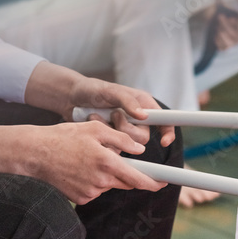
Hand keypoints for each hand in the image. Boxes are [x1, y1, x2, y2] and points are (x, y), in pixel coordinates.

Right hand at [0, 123, 168, 204]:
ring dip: (106, 176)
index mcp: (107, 162)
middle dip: (125, 172)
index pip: (138, 178)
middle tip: (110, 159)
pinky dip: (92, 182)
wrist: (33, 154)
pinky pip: (95, 191)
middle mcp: (101, 180)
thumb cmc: (63, 138)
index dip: (154, 183)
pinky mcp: (80, 199)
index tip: (163, 184)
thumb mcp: (93, 130)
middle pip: (125, 182)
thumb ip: (120, 139)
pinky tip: (77, 171)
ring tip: (86, 160)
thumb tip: (140, 149)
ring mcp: (90, 192)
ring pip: (109, 185)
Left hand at [24, 62, 175, 147]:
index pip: (164, 121)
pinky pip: (114, 149)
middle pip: (143, 138)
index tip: (164, 141)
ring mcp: (124, 131)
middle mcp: (137, 120)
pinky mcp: (113, 140)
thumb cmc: (92, 90)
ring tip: (98, 117)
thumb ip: (127, 101)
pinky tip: (94, 124)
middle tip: (114, 116)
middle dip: (127, 130)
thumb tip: (144, 116)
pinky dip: (102, 138)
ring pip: (128, 145)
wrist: (70, 99)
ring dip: (111, 132)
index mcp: (143, 105)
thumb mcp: (110, 91)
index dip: (167, 133)